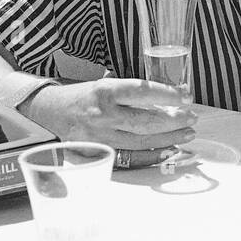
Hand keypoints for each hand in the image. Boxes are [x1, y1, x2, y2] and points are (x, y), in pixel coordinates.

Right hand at [26, 78, 197, 166]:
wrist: (49, 112)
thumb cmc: (84, 96)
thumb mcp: (106, 84)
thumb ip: (133, 92)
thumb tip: (171, 96)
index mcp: (105, 91)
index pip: (143, 92)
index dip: (168, 95)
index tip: (186, 97)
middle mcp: (102, 114)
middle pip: (146, 121)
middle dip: (174, 121)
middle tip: (192, 118)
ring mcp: (99, 137)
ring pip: (141, 141)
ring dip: (168, 139)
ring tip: (186, 133)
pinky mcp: (97, 154)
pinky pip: (130, 157)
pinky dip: (151, 154)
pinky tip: (167, 148)